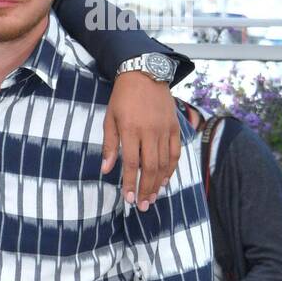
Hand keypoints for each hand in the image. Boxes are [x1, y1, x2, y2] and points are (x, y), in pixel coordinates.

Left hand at [101, 71, 179, 209]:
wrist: (145, 74)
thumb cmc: (122, 98)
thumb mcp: (109, 119)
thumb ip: (109, 145)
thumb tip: (106, 170)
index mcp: (131, 130)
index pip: (132, 163)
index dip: (130, 183)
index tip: (128, 199)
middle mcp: (150, 132)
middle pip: (150, 167)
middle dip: (146, 189)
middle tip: (142, 206)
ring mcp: (165, 130)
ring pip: (164, 162)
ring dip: (158, 183)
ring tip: (152, 198)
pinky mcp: (175, 127)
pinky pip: (175, 153)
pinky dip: (171, 169)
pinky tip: (165, 180)